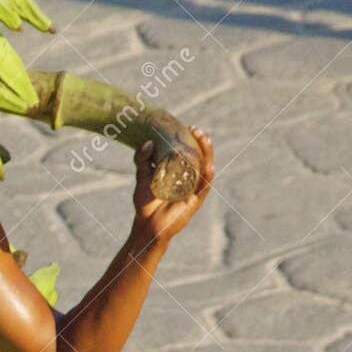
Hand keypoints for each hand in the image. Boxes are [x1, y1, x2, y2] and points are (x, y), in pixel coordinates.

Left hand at [131, 128, 214, 251]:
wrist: (146, 225)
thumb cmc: (145, 202)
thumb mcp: (142, 176)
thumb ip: (142, 159)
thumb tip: (149, 142)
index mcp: (179, 171)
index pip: (188, 152)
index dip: (191, 139)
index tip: (188, 127)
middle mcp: (189, 178)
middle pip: (200, 157)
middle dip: (201, 143)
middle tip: (196, 130)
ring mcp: (193, 189)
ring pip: (204, 169)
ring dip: (207, 154)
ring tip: (205, 140)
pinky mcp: (194, 202)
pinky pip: (203, 188)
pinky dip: (207, 177)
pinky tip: (209, 166)